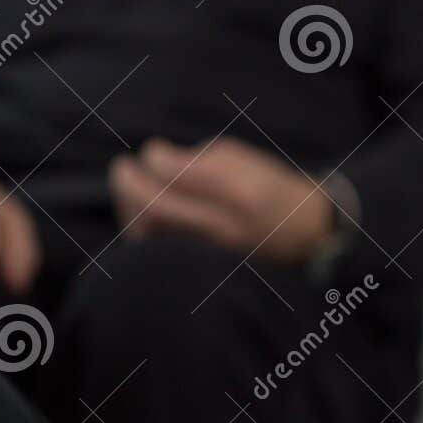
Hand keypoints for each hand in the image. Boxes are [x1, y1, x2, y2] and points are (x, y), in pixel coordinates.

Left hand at [109, 137, 333, 262]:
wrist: (300, 236)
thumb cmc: (266, 189)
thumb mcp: (238, 158)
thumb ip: (194, 157)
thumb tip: (151, 157)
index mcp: (237, 195)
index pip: (176, 178)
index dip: (153, 162)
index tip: (146, 152)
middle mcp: (222, 230)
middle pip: (155, 210)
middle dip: (129, 186)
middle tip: (122, 168)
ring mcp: (208, 255)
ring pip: (149, 234)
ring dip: (129, 207)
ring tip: (129, 188)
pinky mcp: (196, 270)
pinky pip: (154, 251)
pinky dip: (138, 228)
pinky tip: (137, 213)